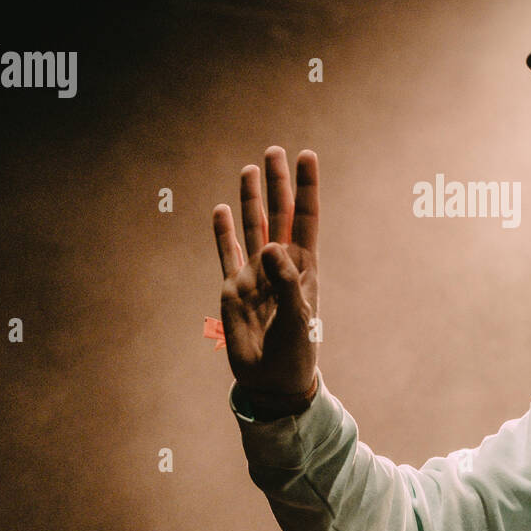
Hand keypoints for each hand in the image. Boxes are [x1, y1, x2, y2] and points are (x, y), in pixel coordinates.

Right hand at [212, 147, 319, 415]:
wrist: (274, 380)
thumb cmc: (296, 351)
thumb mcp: (299, 317)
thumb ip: (286, 282)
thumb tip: (270, 246)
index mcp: (303, 266)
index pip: (306, 217)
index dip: (307, 187)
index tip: (308, 155)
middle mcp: (280, 263)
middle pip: (278, 213)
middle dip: (277, 183)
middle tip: (275, 150)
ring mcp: (256, 273)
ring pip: (252, 226)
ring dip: (251, 198)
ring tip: (250, 169)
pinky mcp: (234, 288)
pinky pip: (227, 252)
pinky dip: (223, 232)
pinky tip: (222, 210)